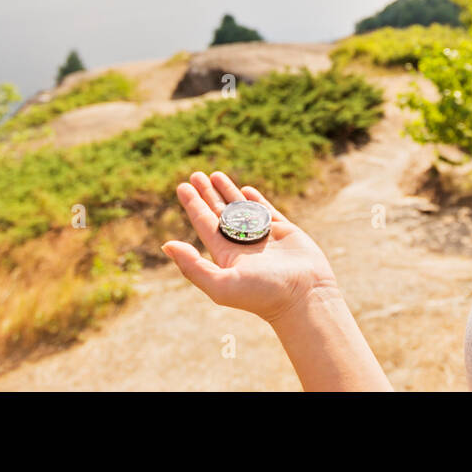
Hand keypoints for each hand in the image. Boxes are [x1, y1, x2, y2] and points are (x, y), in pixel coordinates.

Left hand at [161, 171, 339, 323]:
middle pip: (219, 212)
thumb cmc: (262, 295)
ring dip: (228, 192)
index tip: (182, 187)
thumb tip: (166, 245)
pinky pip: (267, 211)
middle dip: (207, 193)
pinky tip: (246, 190)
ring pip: (241, 208)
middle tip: (195, 175)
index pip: (204, 223)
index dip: (193, 204)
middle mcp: (242, 244)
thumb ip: (193, 267)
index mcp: (225, 254)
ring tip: (216, 175)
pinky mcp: (285, 232)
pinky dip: (256, 199)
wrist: (304, 297)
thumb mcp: (221, 284)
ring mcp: (264, 237)